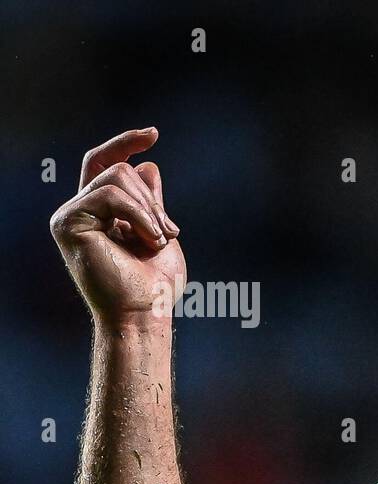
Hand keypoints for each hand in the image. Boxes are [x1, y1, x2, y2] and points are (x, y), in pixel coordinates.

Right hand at [50, 128, 185, 327]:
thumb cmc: (154, 283)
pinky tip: (147, 239)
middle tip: (167, 232)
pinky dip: (138, 214)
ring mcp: (70, 215)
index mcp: (100, 212)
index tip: (153, 134)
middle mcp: (81, 210)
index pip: (105, 164)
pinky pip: (109, 195)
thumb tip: (147, 164)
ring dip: (148, 209)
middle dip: (152, 198)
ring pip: (116, 177)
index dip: (125, 144)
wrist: (145, 312)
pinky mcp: (67, 223)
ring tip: (155, 240)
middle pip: (119, 169)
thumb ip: (151, 201)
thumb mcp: (160, 232)